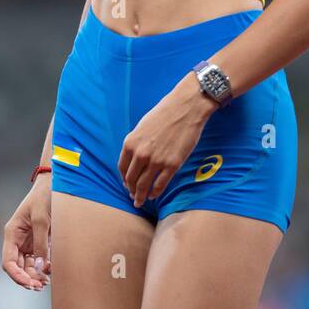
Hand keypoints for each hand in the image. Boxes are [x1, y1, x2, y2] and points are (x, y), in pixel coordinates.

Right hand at [2, 176, 51, 289]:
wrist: (55, 184)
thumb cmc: (44, 197)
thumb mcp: (42, 219)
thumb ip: (41, 244)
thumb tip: (40, 268)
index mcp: (12, 233)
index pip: (8, 262)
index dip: (16, 276)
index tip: (29, 284)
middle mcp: (18, 240)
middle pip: (18, 267)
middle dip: (28, 279)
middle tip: (41, 286)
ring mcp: (29, 242)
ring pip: (28, 266)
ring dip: (35, 276)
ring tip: (46, 282)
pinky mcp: (40, 242)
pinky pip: (39, 260)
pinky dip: (43, 269)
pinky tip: (51, 273)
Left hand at [118, 73, 217, 207]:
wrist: (185, 108)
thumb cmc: (165, 114)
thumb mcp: (142, 127)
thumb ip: (137, 143)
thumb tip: (135, 159)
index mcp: (131, 143)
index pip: (123, 168)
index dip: (124, 178)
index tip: (126, 184)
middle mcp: (141, 154)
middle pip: (131, 179)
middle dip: (131, 190)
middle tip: (133, 195)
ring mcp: (156, 161)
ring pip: (144, 185)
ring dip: (141, 195)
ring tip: (141, 200)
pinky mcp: (172, 165)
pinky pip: (160, 185)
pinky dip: (155, 193)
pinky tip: (153, 195)